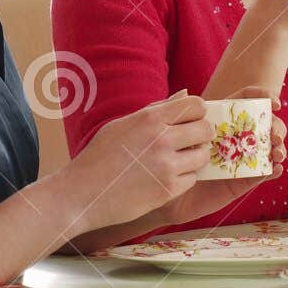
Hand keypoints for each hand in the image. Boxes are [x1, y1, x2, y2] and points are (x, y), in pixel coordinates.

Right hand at [61, 91, 212, 230]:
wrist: (81, 194)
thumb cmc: (99, 157)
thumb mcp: (122, 124)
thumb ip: (156, 109)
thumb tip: (184, 93)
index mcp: (149, 118)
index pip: (195, 105)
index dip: (198, 113)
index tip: (191, 122)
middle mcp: (161, 138)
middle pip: (206, 129)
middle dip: (202, 136)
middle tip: (190, 143)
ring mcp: (166, 165)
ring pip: (203, 156)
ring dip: (194, 159)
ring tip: (177, 162)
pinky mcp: (168, 189)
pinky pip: (192, 179)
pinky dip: (184, 179)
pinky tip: (166, 178)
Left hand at [148, 86, 287, 225]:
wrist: (165, 192)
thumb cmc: (168, 159)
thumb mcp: (171, 132)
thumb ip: (177, 112)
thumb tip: (185, 92)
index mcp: (223, 120)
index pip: (249, 101)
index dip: (265, 97)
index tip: (274, 102)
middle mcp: (235, 138)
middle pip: (265, 125)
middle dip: (277, 126)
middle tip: (274, 134)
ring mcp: (241, 160)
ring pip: (268, 149)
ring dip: (279, 147)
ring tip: (276, 152)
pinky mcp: (241, 182)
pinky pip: (262, 174)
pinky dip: (273, 170)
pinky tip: (275, 168)